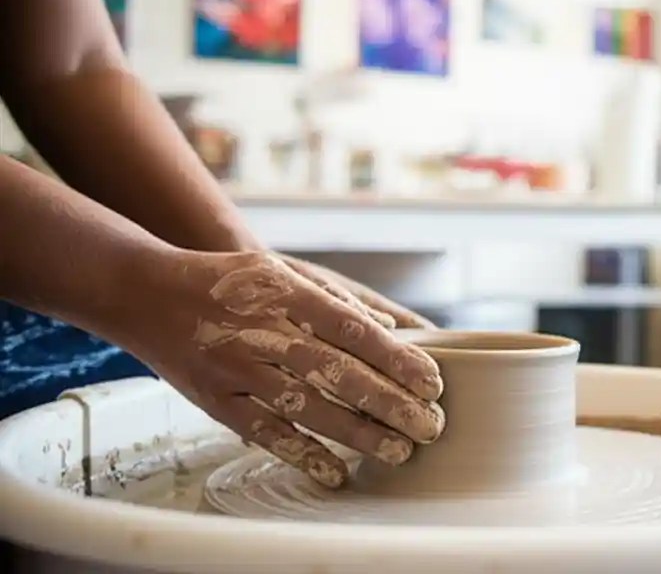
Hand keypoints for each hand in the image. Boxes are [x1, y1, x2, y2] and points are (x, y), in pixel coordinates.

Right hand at [123, 250, 444, 487]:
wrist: (146, 291)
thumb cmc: (228, 280)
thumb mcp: (282, 271)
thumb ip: (334, 299)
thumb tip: (389, 324)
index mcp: (288, 292)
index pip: (355, 330)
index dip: (397, 359)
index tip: (432, 382)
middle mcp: (265, 330)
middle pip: (340, 373)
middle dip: (390, 402)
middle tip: (430, 424)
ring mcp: (237, 367)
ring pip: (308, 407)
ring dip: (358, 433)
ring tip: (399, 451)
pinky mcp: (215, 398)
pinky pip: (265, 432)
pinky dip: (303, 454)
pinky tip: (337, 471)